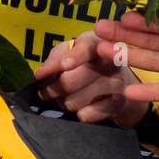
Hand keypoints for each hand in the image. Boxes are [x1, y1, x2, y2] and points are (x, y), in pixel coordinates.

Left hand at [33, 31, 148, 126]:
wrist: (118, 79)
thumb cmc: (87, 62)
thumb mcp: (70, 51)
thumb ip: (55, 59)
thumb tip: (40, 74)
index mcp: (97, 43)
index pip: (87, 48)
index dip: (75, 57)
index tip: (64, 65)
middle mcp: (110, 62)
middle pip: (71, 81)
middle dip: (52, 89)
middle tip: (48, 90)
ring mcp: (115, 84)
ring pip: (74, 102)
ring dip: (64, 102)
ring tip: (68, 96)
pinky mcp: (116, 104)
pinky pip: (86, 115)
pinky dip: (79, 113)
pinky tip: (83, 106)